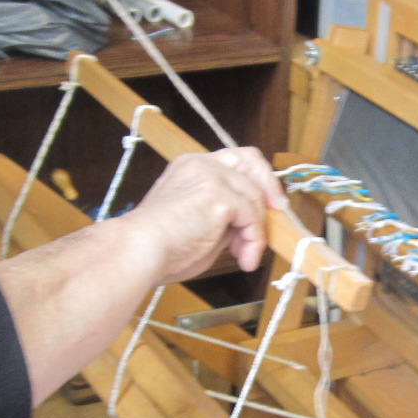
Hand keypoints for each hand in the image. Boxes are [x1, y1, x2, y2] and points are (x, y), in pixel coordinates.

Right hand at [116, 147, 288, 284]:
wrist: (139, 251)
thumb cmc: (160, 246)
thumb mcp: (199, 223)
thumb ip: (224, 216)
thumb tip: (249, 225)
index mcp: (191, 166)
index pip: (234, 160)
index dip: (255, 179)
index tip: (267, 206)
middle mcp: (201, 163)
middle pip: (250, 159)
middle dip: (268, 188)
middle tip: (277, 217)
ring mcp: (211, 175)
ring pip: (254, 197)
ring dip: (256, 231)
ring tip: (244, 257)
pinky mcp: (219, 195)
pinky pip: (251, 217)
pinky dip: (253, 240)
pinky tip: (243, 259)